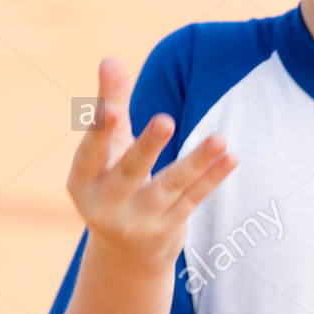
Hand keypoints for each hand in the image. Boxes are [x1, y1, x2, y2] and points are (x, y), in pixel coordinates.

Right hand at [66, 55, 236, 276]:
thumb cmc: (112, 182)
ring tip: (220, 140)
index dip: (101, 129)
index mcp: (83, 181)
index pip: (92, 151)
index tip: (112, 107)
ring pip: (171, 186)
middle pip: (130, 171)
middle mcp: (107, 205)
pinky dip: (212, 178)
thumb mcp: (106, 149)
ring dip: (197, 161)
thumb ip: (109, 103)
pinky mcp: (168, 230)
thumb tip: (110, 58)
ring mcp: (140, 221)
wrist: (125, 255)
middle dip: (147, 147)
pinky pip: (193, 199)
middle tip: (166, 120)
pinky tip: (230, 157)